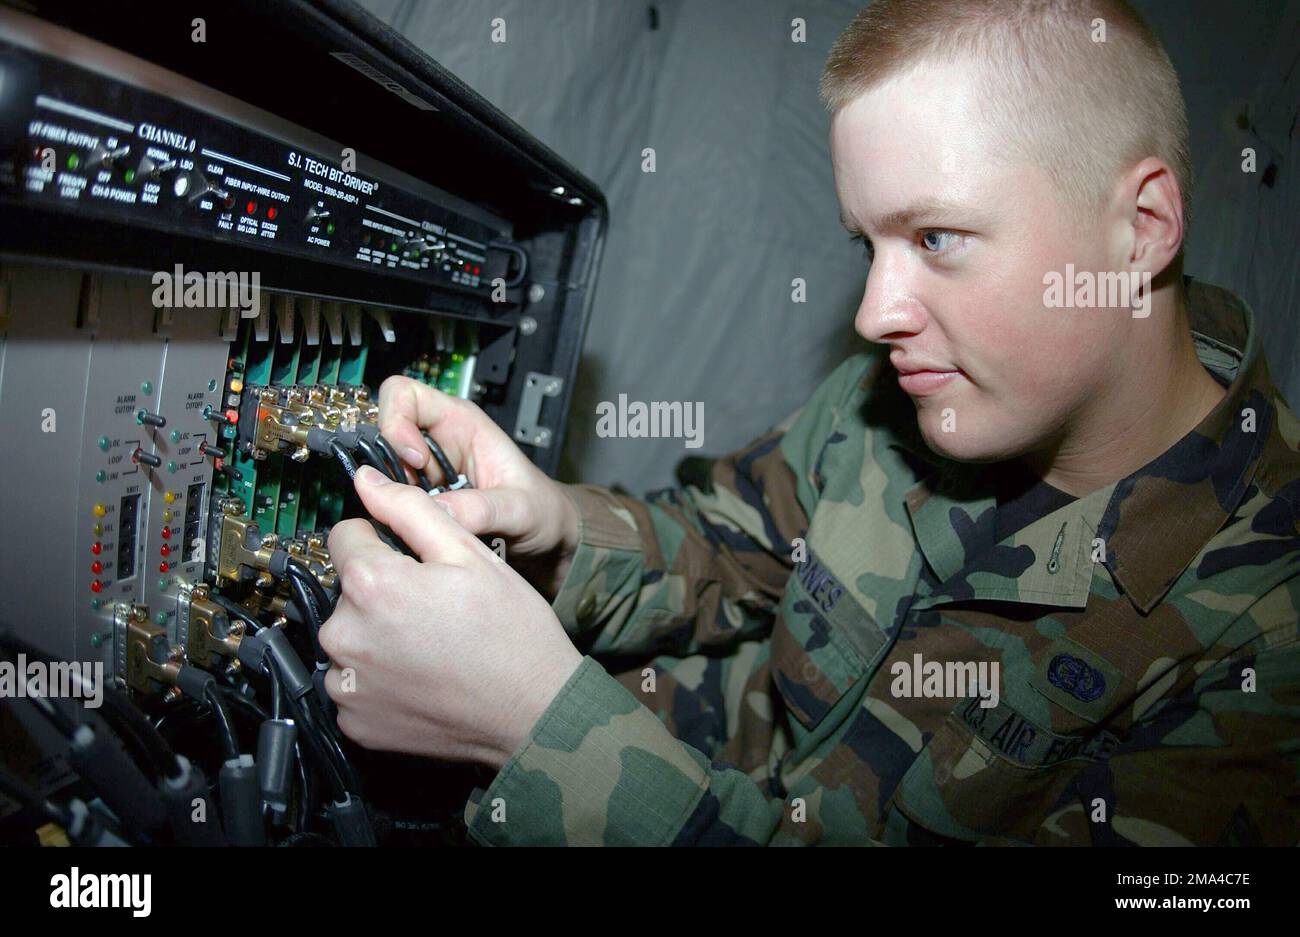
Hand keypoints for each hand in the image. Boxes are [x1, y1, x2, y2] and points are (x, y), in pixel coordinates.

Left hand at [319, 465, 583, 766]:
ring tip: (430, 646)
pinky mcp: (354, 722)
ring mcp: (347, 685)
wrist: (534, 712)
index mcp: (371, 585)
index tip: (415, 562)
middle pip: (348, 591)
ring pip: (349, 637)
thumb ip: (409, 510)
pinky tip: (420, 677)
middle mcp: (345, 636)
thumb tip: (366, 480)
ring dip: (378, 636)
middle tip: (434, 609)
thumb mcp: (468, 553)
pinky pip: (354, 684)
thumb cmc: (510, 632)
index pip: (345, 536)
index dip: (383, 541)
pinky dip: (379, 679)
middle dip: (382, 591)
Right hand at [378, 376, 579, 595]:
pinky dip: (396, 516)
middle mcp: (436, 443)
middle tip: (410, 499)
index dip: (397, 421)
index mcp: (460, 422)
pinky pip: (389, 502)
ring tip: (421, 520)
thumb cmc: (542, 511)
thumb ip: (483, 509)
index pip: (404, 394)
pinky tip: (420, 531)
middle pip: (381, 434)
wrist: (547, 541)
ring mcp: (424, 474)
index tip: (415, 460)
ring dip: (391, 497)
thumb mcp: (520, 508)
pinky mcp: (419, 502)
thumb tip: (438, 512)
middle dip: (387, 467)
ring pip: (380, 472)